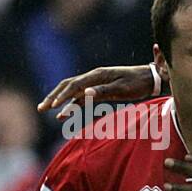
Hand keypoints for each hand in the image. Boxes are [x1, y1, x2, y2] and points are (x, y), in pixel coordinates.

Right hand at [38, 65, 157, 117]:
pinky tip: (64, 115)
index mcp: (97, 75)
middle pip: (66, 85)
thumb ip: (103, 91)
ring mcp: (94, 83)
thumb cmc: (137, 83)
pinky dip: (71, 105)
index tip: (54, 106)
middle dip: (53, 97)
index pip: (74, 85)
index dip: (62, 95)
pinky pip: (80, 98)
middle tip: (41, 108)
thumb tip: (85, 93)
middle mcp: (92, 77)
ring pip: (71, 91)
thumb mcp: (122, 88)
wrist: (149, 79)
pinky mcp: (98, 91)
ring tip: (46, 110)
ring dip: (58, 100)